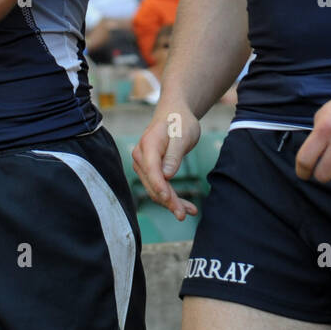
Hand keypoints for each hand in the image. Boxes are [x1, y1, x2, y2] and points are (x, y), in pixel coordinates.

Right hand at [132, 101, 199, 219]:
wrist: (174, 115)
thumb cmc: (179, 122)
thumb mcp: (183, 135)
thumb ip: (174, 154)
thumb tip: (167, 175)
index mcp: (148, 144)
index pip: (152, 169)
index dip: (159, 186)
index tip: (169, 200)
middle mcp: (141, 156)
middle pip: (152, 183)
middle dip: (167, 200)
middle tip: (183, 214)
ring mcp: (143, 164)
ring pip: (155, 189)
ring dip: (171, 202)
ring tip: (189, 211)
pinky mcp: (149, 171)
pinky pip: (159, 187)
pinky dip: (171, 197)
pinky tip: (186, 207)